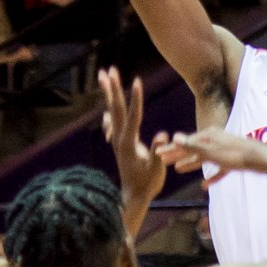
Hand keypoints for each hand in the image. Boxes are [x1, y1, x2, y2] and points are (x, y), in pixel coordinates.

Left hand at [99, 69, 164, 205]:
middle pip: (116, 108)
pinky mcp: (119, 143)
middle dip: (113, 88)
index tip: (137, 81)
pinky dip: (110, 110)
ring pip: (112, 112)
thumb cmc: (147, 184)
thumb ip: (158, 152)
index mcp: (129, 142)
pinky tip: (108, 107)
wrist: (133, 196)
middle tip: (109, 70)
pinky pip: (113, 122)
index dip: (136, 98)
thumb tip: (162, 136)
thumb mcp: (157, 169)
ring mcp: (117, 140)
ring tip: (104, 76)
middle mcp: (119, 138)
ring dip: (109, 94)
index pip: (133, 115)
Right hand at [155, 128, 266, 186]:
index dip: (171, 149)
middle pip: (192, 149)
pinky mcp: (232, 161)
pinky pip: (218, 169)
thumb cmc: (235, 154)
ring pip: (203, 158)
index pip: (185, 142)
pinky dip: (211, 176)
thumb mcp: (211, 151)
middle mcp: (214, 140)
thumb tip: (175, 136)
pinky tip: (205, 185)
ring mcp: (223, 150)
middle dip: (177, 155)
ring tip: (178, 169)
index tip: (158, 153)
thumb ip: (192, 146)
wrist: (260, 159)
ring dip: (190, 163)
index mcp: (208, 136)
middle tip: (162, 161)